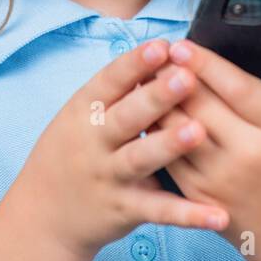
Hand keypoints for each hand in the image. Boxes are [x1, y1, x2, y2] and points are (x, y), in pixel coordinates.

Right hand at [9, 39, 231, 259]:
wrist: (43, 214)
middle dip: (157, 96)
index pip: (110, 81)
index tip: (162, 46)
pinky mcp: (124, 209)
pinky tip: (217, 214)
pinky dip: (188, 215)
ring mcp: (108, 176)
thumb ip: (117, 90)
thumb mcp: (80, 116)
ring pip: (140, 159)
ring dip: (169, 145)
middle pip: (127, 116)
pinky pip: (158, 211)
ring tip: (198, 132)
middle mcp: (94, 142)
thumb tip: (162, 50)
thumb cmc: (72, 152)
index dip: (136, 63)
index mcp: (85, 111)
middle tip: (187, 77)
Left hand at [151, 39, 260, 258]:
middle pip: (199, 105)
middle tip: (156, 51)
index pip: (237, 89)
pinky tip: (145, 109)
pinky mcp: (197, 194)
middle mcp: (249, 155)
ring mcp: (219, 177)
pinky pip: (166, 156)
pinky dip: (153, 130)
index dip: (207, 64)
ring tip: (145, 74)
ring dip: (156, 101)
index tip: (184, 44)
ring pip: (175, 130)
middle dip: (172, 75)